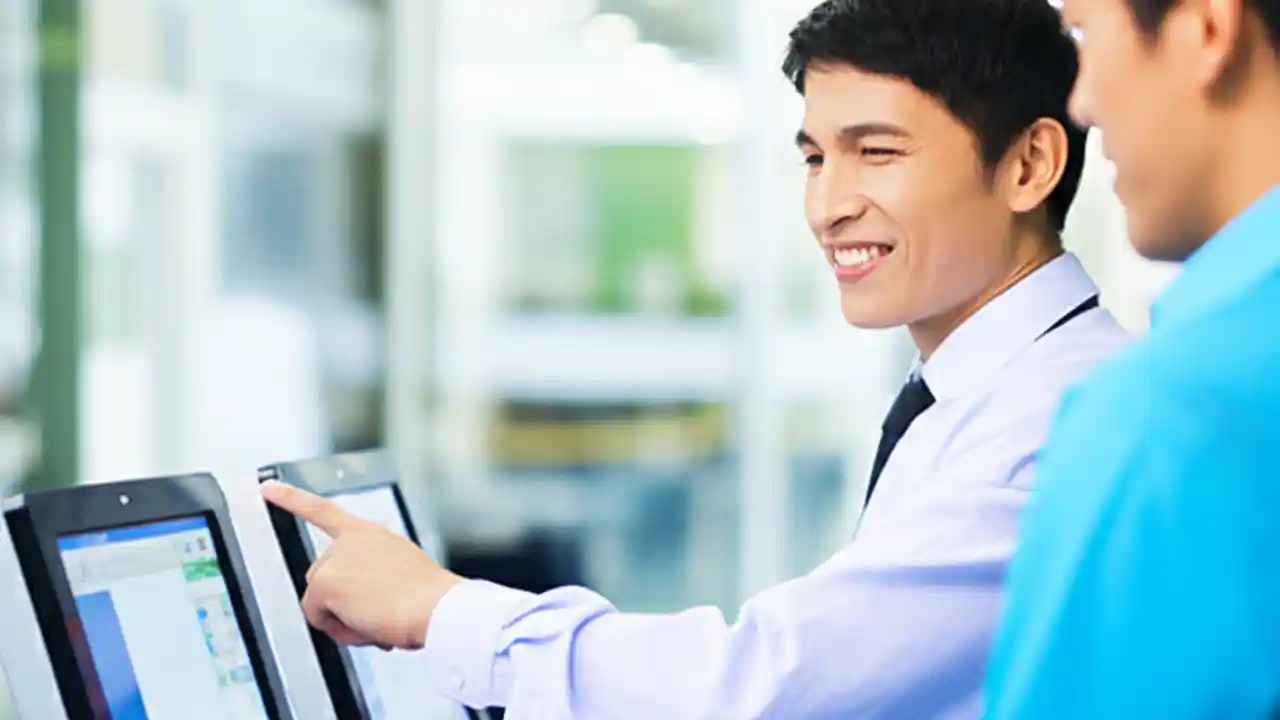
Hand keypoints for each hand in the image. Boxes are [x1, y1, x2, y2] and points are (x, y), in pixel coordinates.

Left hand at [261, 480, 462, 650]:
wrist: (436, 607)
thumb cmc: (430, 599)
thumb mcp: (400, 577)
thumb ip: (371, 580)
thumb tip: (355, 608)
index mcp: (370, 534)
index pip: (324, 512)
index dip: (292, 499)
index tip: (267, 487)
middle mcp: (350, 541)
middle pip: (323, 578)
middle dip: (342, 602)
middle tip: (378, 613)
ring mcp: (335, 559)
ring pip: (320, 602)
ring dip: (344, 618)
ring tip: (380, 619)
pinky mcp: (325, 582)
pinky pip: (317, 618)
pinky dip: (339, 629)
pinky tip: (367, 624)